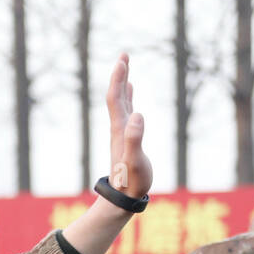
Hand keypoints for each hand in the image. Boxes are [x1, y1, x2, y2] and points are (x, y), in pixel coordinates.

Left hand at [63, 54, 152, 253]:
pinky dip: (128, 100)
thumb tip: (137, 115)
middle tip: (124, 54)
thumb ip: (135, 139)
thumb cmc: (131, 182)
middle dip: (120, 75)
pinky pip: (127, 114)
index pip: (115, 99)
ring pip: (121, 104)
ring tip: (125, 67)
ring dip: (123, 85)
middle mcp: (118, 129)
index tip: (122, 60)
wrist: (122, 199)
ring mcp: (122, 134)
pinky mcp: (128, 140)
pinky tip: (131, 95)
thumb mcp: (135, 161)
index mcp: (120, 130)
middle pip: (116, 97)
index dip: (118, 79)